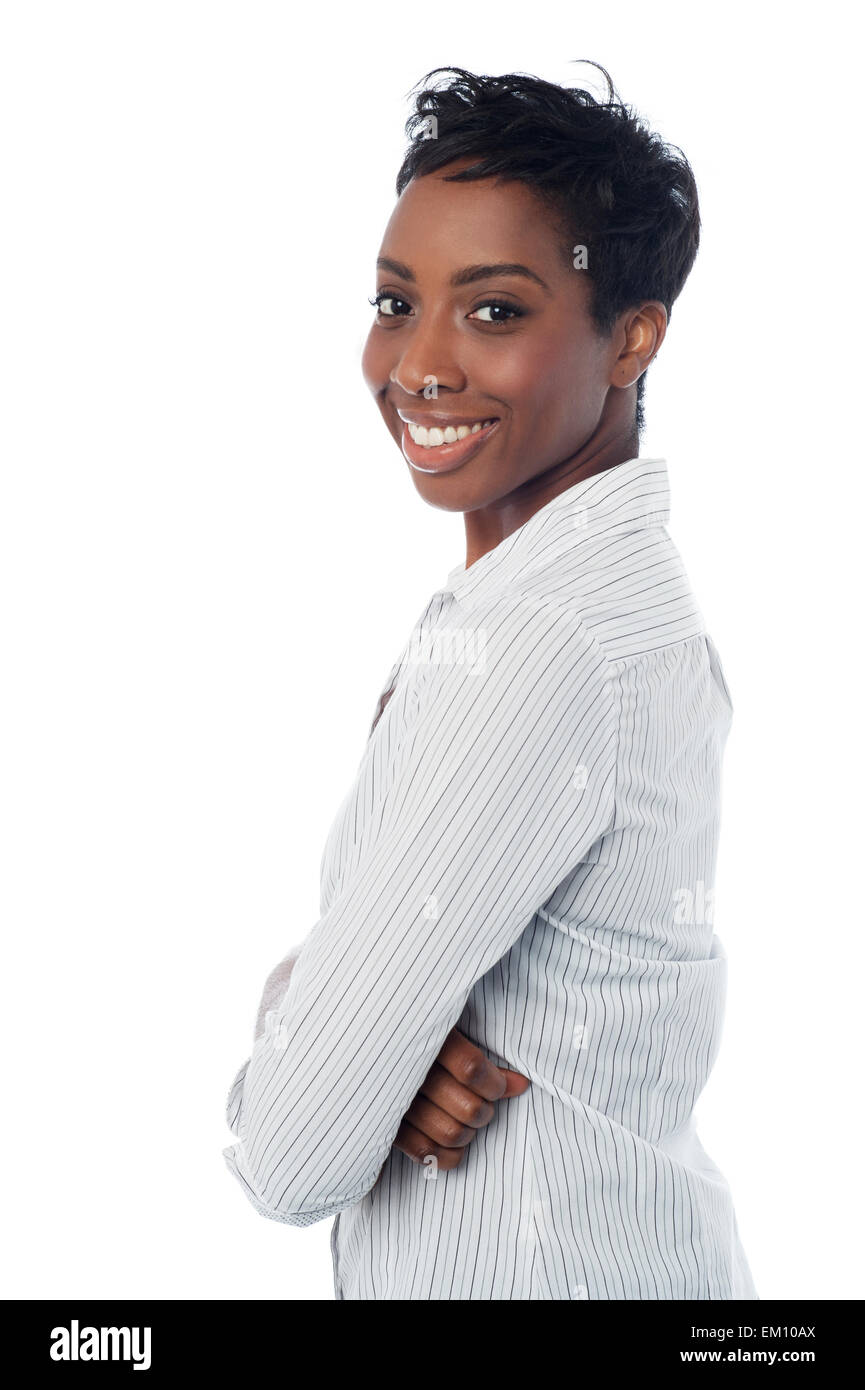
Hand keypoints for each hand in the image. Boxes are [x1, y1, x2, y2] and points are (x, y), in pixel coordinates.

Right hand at [391, 1027, 529, 1172]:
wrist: (370, 1042)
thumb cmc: (423, 1038)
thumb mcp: (452, 1036)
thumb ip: (484, 1061)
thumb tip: (520, 1085)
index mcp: (426, 1038)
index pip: (471, 1070)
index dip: (493, 1084)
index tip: (496, 1086)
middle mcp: (406, 1070)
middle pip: (467, 1108)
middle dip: (484, 1110)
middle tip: (482, 1102)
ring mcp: (394, 1101)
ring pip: (451, 1133)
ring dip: (468, 1132)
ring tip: (466, 1118)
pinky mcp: (385, 1126)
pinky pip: (425, 1153)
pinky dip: (449, 1155)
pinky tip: (454, 1144)